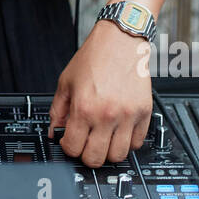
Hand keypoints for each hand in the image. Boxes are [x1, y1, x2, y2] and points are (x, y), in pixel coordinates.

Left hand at [48, 21, 153, 166]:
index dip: (68, 148)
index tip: (69, 142)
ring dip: (108, 152)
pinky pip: (138, 142)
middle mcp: (107, 115)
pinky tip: (119, 131)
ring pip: (119, 155)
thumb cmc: (95, 57)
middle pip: (96, 158)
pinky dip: (128, 142)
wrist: (120, 40)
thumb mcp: (66, 82)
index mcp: (84, 108)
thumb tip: (54, 131)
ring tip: (103, 139)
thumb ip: (58, 110)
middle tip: (86, 144)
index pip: (73, 148)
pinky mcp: (144, 113)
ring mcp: (128, 116)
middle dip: (87, 155)